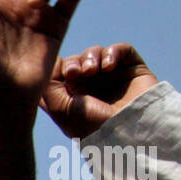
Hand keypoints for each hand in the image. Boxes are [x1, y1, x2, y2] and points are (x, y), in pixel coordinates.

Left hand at [41, 43, 158, 138]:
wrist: (131, 130)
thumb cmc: (92, 125)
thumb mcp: (61, 109)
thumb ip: (48, 85)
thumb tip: (52, 60)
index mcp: (72, 97)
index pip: (59, 73)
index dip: (57, 68)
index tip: (61, 76)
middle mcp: (92, 87)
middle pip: (75, 61)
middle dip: (73, 63)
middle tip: (74, 73)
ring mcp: (112, 77)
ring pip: (95, 53)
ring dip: (91, 57)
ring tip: (91, 70)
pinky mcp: (132, 68)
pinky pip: (120, 49)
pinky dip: (112, 53)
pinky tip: (108, 66)